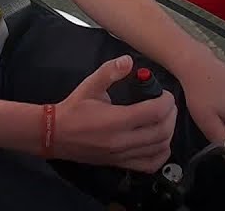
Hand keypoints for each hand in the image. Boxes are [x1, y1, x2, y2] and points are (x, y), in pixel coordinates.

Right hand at [52, 55, 177, 173]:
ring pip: (159, 147)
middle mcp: (122, 140)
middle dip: (170, 115)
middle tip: (167, 104)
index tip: (165, 94)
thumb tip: (128, 61)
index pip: (154, 112)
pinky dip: (161, 153)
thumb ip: (109, 72)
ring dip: (168, 132)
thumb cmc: (73, 109)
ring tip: (164, 119)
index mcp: (115, 120)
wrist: (54, 134)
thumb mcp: (89, 86)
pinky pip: (150, 164)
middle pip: (162, 130)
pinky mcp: (120, 164)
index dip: (166, 101)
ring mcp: (122, 155)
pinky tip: (160, 142)